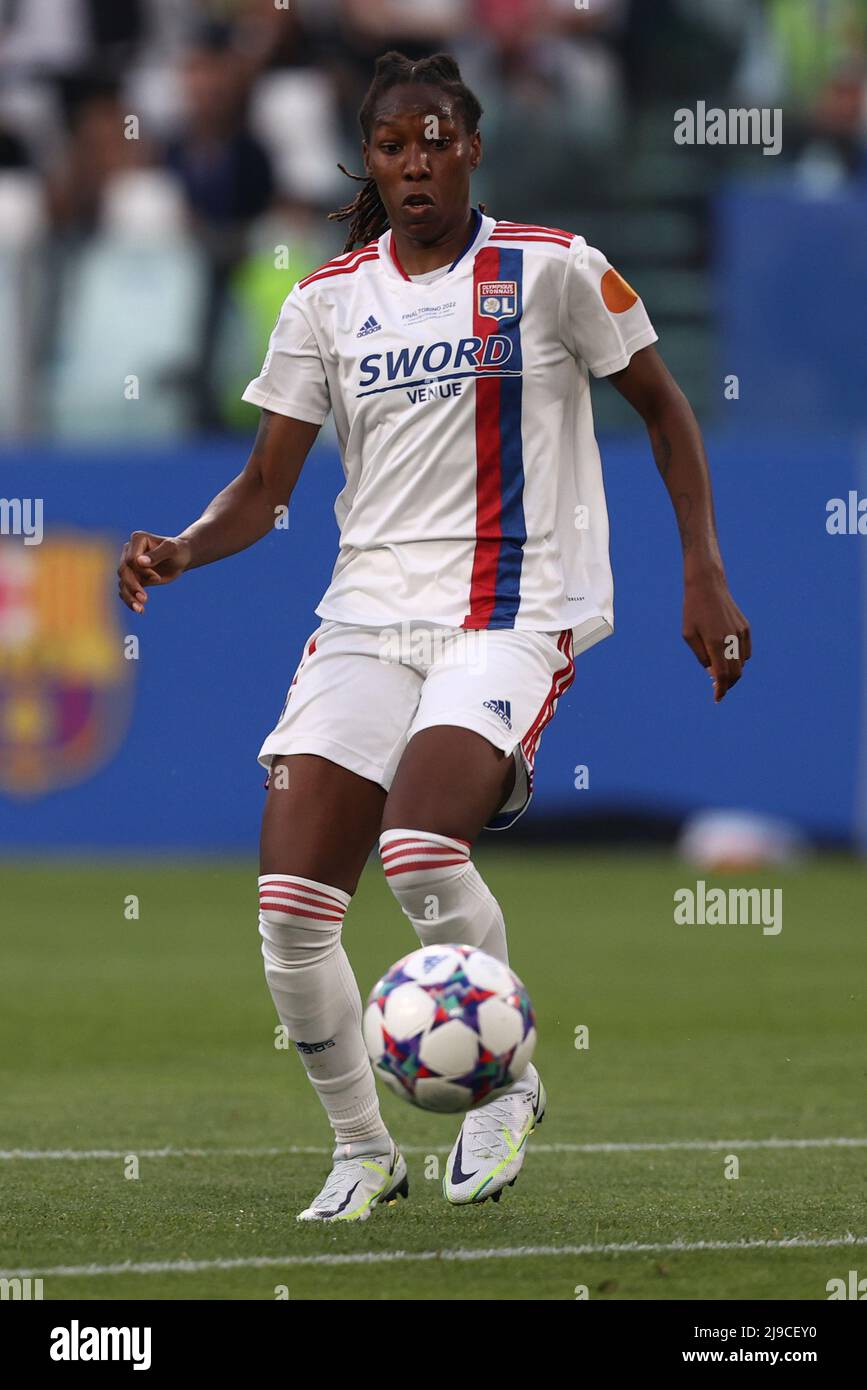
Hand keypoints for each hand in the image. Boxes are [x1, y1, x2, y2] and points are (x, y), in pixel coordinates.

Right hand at [117, 532, 191, 612]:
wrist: (182, 557)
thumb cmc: (178, 550)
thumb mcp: (172, 550)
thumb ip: (157, 555)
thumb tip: (139, 562)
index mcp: (137, 540)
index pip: (131, 559)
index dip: (142, 571)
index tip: (157, 577)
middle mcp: (129, 551)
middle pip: (123, 571)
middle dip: (132, 586)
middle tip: (145, 599)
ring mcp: (130, 565)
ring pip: (122, 582)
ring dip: (129, 597)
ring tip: (139, 609)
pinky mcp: (133, 577)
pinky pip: (126, 590)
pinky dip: (131, 600)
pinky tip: (139, 610)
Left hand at [682, 573, 750, 702]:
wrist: (708, 586)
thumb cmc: (693, 611)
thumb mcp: (689, 636)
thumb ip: (701, 657)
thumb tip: (713, 674)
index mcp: (715, 643)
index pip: (723, 675)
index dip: (721, 690)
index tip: (717, 698)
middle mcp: (731, 639)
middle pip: (736, 673)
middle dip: (728, 685)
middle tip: (718, 689)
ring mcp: (741, 633)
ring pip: (742, 663)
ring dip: (733, 672)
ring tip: (720, 673)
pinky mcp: (746, 628)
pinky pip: (745, 651)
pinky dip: (739, 660)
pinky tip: (727, 658)